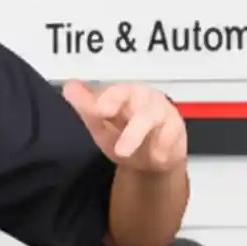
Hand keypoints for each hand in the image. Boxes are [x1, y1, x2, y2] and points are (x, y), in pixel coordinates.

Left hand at [62, 80, 186, 173]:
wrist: (151, 159)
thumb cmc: (124, 134)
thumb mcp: (101, 125)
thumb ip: (86, 107)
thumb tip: (69, 87)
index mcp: (125, 94)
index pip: (118, 92)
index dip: (109, 98)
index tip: (99, 109)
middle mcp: (145, 99)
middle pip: (138, 105)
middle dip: (126, 123)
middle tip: (114, 138)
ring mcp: (162, 112)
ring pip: (151, 119)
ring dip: (136, 135)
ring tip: (123, 152)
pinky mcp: (177, 128)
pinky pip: (170, 136)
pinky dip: (161, 148)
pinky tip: (156, 157)